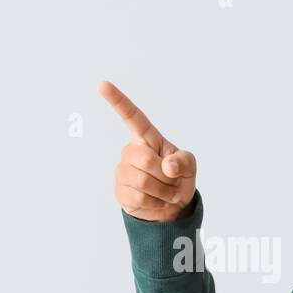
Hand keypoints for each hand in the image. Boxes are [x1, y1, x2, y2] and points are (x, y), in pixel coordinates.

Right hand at [101, 80, 197, 221]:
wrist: (172, 207)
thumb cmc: (179, 178)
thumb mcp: (189, 166)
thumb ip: (184, 162)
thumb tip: (167, 166)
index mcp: (147, 138)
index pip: (132, 117)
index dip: (117, 101)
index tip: (102, 85)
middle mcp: (131, 151)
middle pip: (145, 160)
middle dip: (166, 176)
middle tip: (172, 182)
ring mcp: (123, 171)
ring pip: (142, 181)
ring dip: (162, 191)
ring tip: (165, 193)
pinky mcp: (120, 190)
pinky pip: (138, 197)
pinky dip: (155, 203)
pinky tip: (155, 201)